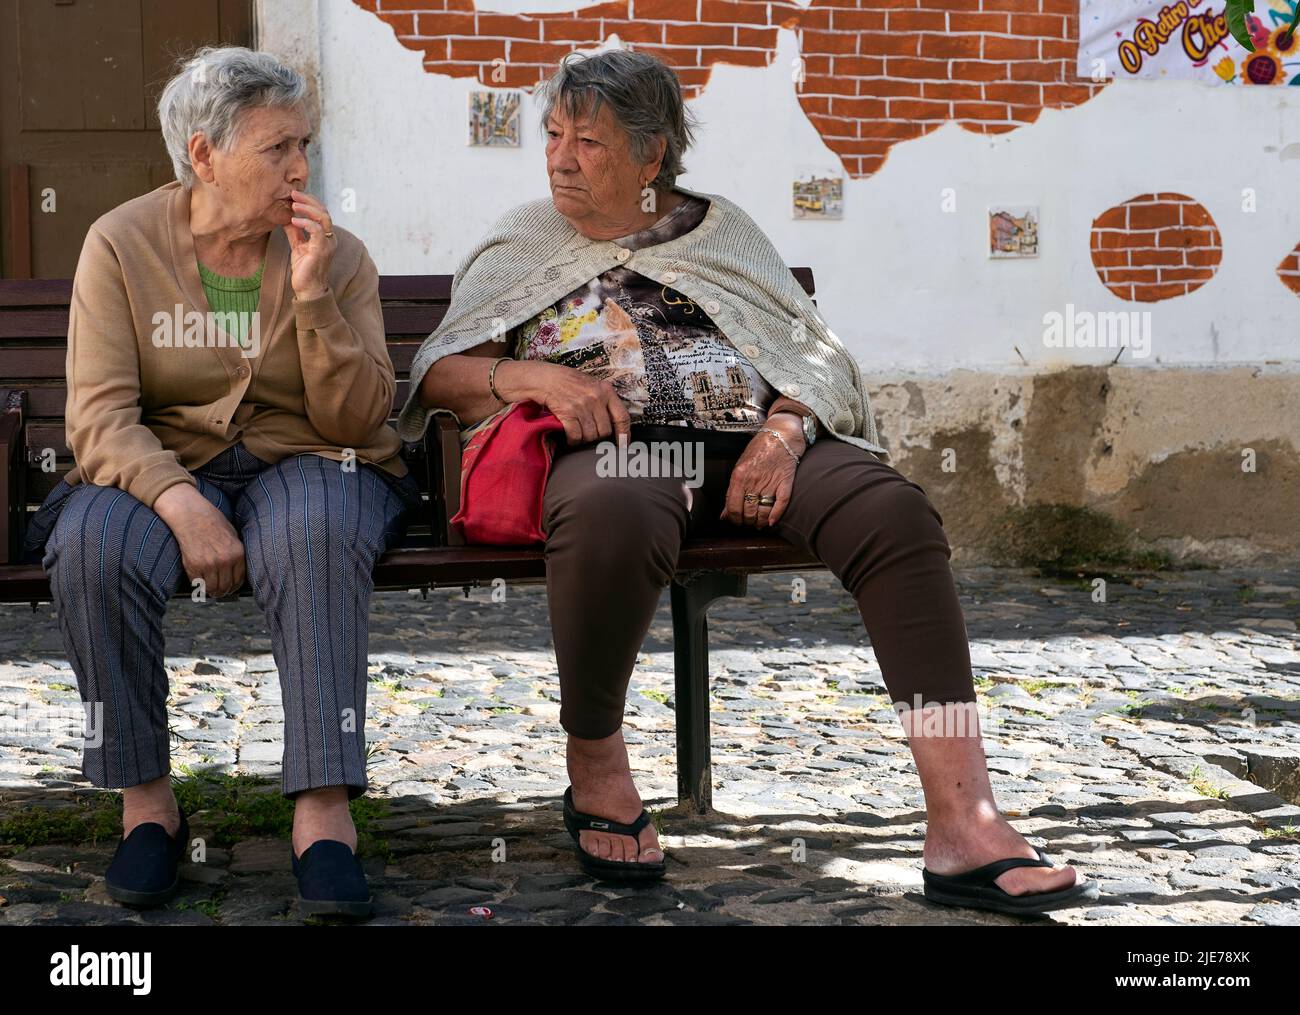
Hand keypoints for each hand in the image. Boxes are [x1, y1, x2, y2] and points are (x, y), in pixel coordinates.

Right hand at [153, 483, 245, 597]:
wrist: (190, 514)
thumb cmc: (211, 521)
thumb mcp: (233, 535)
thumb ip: (236, 553)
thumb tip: (237, 569)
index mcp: (237, 553)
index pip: (239, 579)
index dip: (234, 586)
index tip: (230, 588)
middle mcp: (225, 561)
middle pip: (226, 587)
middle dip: (223, 592)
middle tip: (219, 592)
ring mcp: (209, 564)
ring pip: (212, 589)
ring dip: (211, 592)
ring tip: (210, 591)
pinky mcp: (193, 565)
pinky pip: (198, 583)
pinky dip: (198, 585)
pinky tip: (199, 583)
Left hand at [285, 189, 335, 299]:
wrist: (308, 289)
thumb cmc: (304, 270)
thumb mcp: (297, 246)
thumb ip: (295, 232)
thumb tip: (287, 217)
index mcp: (326, 236)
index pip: (321, 213)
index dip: (309, 202)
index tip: (294, 195)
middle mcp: (330, 238)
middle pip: (324, 211)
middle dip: (308, 200)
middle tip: (293, 193)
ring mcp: (328, 244)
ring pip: (323, 218)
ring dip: (307, 208)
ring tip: (293, 204)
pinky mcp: (321, 250)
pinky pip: (317, 231)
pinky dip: (305, 223)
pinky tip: (294, 220)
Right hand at [524, 362, 631, 445]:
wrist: (545, 378)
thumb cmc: (569, 382)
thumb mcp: (592, 385)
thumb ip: (604, 400)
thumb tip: (614, 424)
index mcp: (606, 390)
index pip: (622, 417)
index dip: (625, 435)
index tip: (623, 445)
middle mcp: (596, 398)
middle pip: (605, 431)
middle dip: (598, 437)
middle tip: (590, 435)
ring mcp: (582, 406)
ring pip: (590, 436)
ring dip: (584, 439)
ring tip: (579, 434)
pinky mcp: (567, 413)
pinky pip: (576, 436)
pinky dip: (573, 441)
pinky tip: (570, 438)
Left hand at [719, 418, 803, 528]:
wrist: (781, 435)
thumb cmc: (759, 450)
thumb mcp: (739, 467)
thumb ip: (731, 491)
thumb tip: (724, 514)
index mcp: (739, 476)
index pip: (733, 506)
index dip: (733, 519)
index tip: (735, 522)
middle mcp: (753, 480)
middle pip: (748, 511)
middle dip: (747, 521)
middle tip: (748, 522)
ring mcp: (770, 481)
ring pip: (763, 511)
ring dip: (760, 521)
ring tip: (759, 523)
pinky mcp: (785, 481)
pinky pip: (780, 504)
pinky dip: (776, 516)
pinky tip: (772, 522)